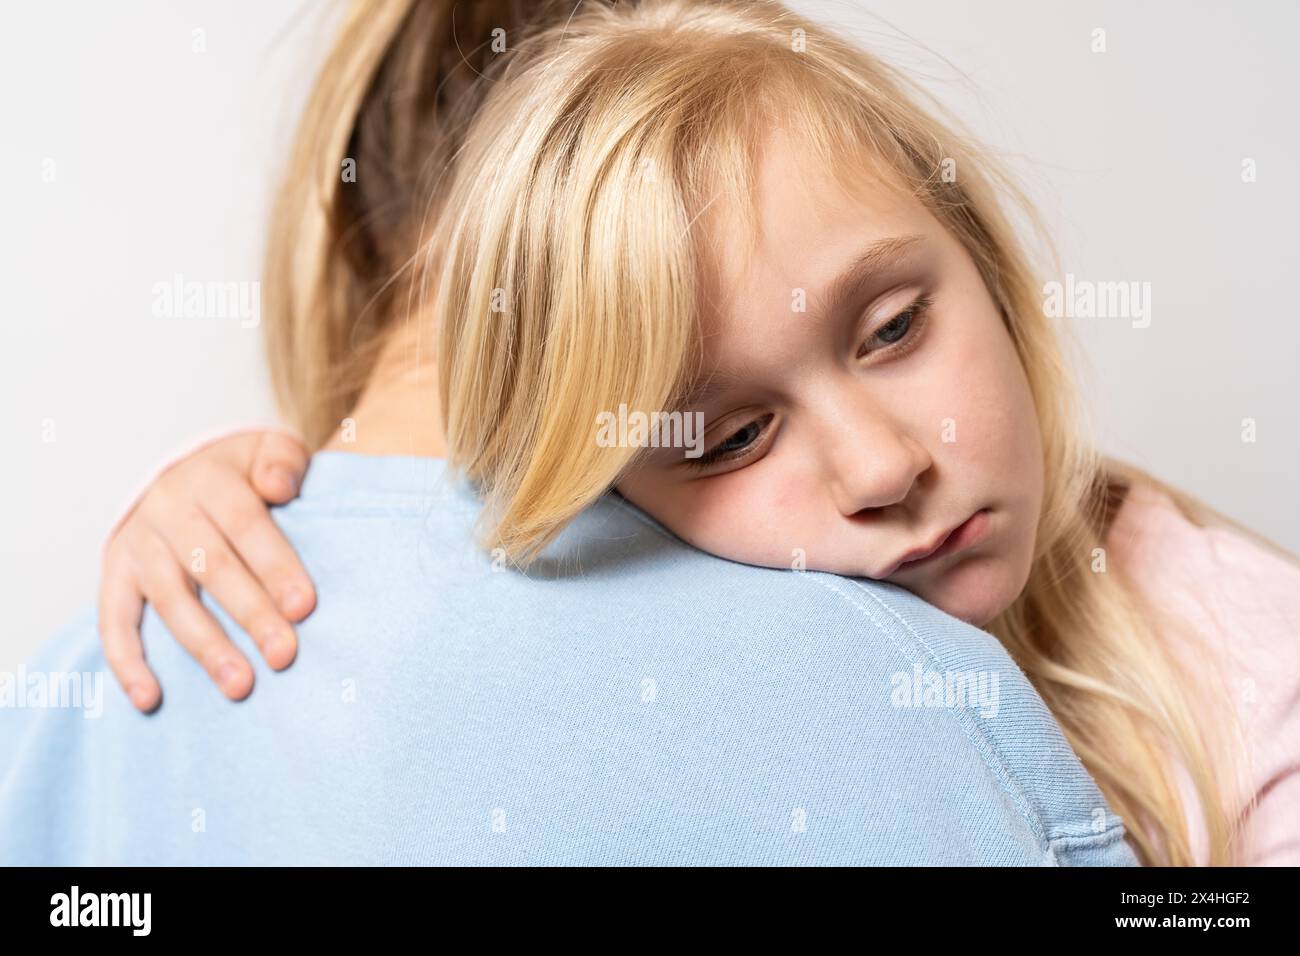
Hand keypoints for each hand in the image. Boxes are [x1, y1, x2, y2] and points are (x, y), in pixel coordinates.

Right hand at [98, 430, 316, 711]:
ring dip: (205, 647)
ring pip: (171, 600)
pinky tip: (150, 699)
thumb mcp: (268, 450)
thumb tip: (279, 486)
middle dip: (251, 614)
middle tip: (284, 655)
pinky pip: (113, 621)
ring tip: (241, 686)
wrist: (185, 469)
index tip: (304, 607)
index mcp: (211, 479)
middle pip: (212, 567)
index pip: (247, 526)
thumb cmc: (244, 472)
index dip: (275, 566)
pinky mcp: (115, 573)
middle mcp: (167, 509)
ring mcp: (138, 544)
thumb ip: (282, 462)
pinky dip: (127, 662)